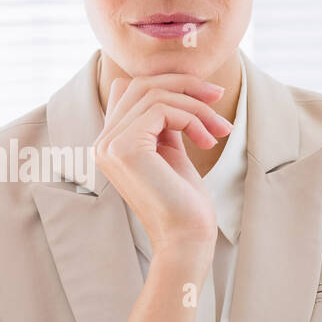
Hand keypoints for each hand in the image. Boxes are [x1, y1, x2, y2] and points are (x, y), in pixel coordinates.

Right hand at [93, 70, 229, 250]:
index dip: (168, 83)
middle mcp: (103, 142)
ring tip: (219, 129)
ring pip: (154, 94)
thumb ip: (163, 122)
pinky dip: (192, 119)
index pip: (131, 89)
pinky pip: (162, 110)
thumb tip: (174, 87)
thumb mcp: (170, 151)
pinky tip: (207, 141)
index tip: (206, 95)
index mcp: (110, 143)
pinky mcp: (125, 148)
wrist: (186, 238)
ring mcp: (110, 145)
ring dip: (196, 106)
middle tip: (219, 96)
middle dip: (186, 85)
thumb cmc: (184, 201)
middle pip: (142, 85)